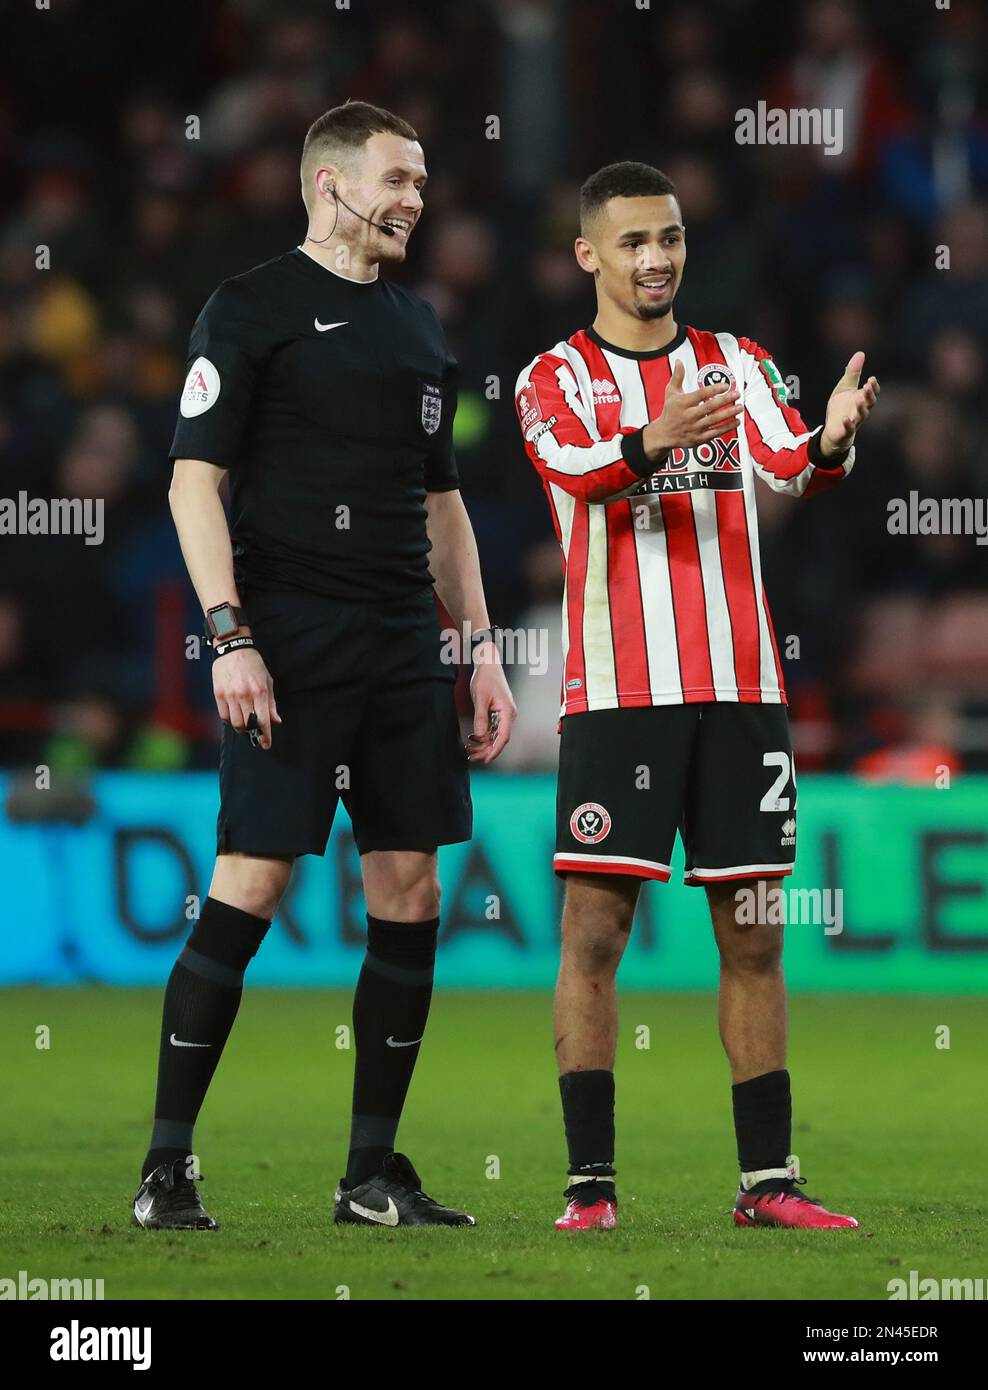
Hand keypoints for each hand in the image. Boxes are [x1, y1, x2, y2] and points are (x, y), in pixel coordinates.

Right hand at [213, 645, 281, 750]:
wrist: (233, 648)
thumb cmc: (253, 664)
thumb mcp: (267, 681)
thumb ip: (271, 703)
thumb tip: (276, 720)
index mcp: (259, 692)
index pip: (263, 720)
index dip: (265, 736)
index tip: (266, 744)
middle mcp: (245, 695)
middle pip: (248, 724)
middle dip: (252, 732)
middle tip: (255, 732)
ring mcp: (230, 695)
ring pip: (235, 722)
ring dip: (241, 727)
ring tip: (245, 723)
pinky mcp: (218, 693)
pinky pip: (223, 715)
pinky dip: (229, 719)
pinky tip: (235, 714)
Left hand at [466, 644, 516, 764]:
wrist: (488, 665)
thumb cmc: (486, 678)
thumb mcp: (481, 699)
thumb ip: (481, 718)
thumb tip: (480, 736)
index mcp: (507, 712)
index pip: (503, 737)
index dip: (495, 750)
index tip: (486, 760)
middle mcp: (508, 716)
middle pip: (499, 740)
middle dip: (486, 750)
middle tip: (471, 757)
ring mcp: (504, 715)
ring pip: (495, 736)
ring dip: (483, 745)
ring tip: (469, 750)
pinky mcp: (498, 714)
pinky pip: (492, 730)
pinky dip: (483, 736)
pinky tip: (472, 739)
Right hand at [642, 359, 742, 460]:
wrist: (664, 434)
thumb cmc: (670, 411)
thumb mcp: (671, 393)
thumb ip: (677, 377)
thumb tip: (679, 361)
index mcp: (682, 403)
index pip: (700, 395)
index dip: (714, 389)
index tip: (725, 385)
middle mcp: (688, 416)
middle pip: (709, 407)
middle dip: (725, 400)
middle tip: (736, 394)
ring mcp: (694, 428)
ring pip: (714, 420)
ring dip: (729, 414)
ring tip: (739, 407)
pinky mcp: (699, 438)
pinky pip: (715, 432)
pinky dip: (727, 427)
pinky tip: (736, 421)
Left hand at [822, 351, 879, 454]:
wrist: (833, 429)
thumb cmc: (841, 408)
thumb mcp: (845, 388)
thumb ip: (853, 373)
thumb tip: (860, 353)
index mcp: (862, 399)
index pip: (872, 393)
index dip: (873, 387)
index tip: (871, 379)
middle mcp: (861, 410)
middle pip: (869, 403)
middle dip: (869, 395)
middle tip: (868, 386)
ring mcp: (854, 421)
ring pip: (861, 415)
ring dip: (862, 408)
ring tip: (860, 400)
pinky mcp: (845, 431)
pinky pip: (848, 428)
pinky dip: (848, 424)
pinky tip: (845, 419)